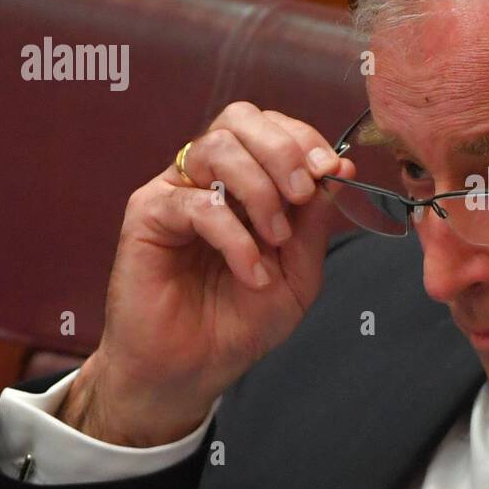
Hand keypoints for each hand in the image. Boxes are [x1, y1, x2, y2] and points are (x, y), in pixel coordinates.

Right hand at [59, 103, 355, 446]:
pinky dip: (233, 236)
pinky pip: (194, 202)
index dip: (304, 139)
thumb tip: (340, 165)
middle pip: (240, 119)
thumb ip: (315, 221)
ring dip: (259, 190)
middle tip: (302, 194)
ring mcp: (176, 191)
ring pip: (217, 147)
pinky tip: (250, 272)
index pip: (273, 127)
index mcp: (247, 181)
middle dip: (282, 149)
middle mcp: (209, 177)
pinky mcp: (147, 216)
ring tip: (275, 240)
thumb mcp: (299, 272)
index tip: (330, 170)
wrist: (193, 370)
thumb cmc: (241, 321)